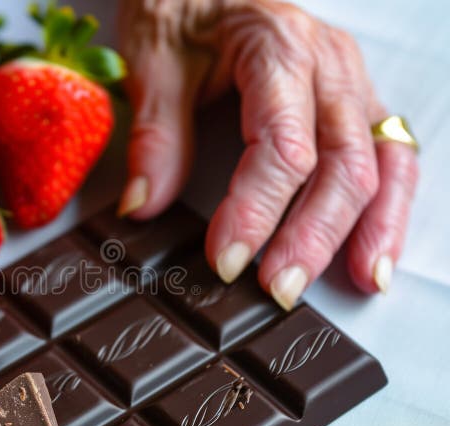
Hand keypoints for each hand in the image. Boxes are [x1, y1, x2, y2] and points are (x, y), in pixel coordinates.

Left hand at [118, 0, 418, 307]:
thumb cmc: (181, 7)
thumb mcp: (154, 60)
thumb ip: (156, 134)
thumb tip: (144, 205)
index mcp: (279, 47)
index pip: (282, 146)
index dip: (257, 210)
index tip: (226, 260)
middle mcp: (328, 66)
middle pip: (341, 163)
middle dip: (312, 235)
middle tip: (278, 289)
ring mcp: (348, 83)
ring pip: (381, 162)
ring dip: (369, 228)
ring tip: (360, 284)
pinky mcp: (351, 102)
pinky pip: (388, 156)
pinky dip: (387, 206)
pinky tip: (373, 251)